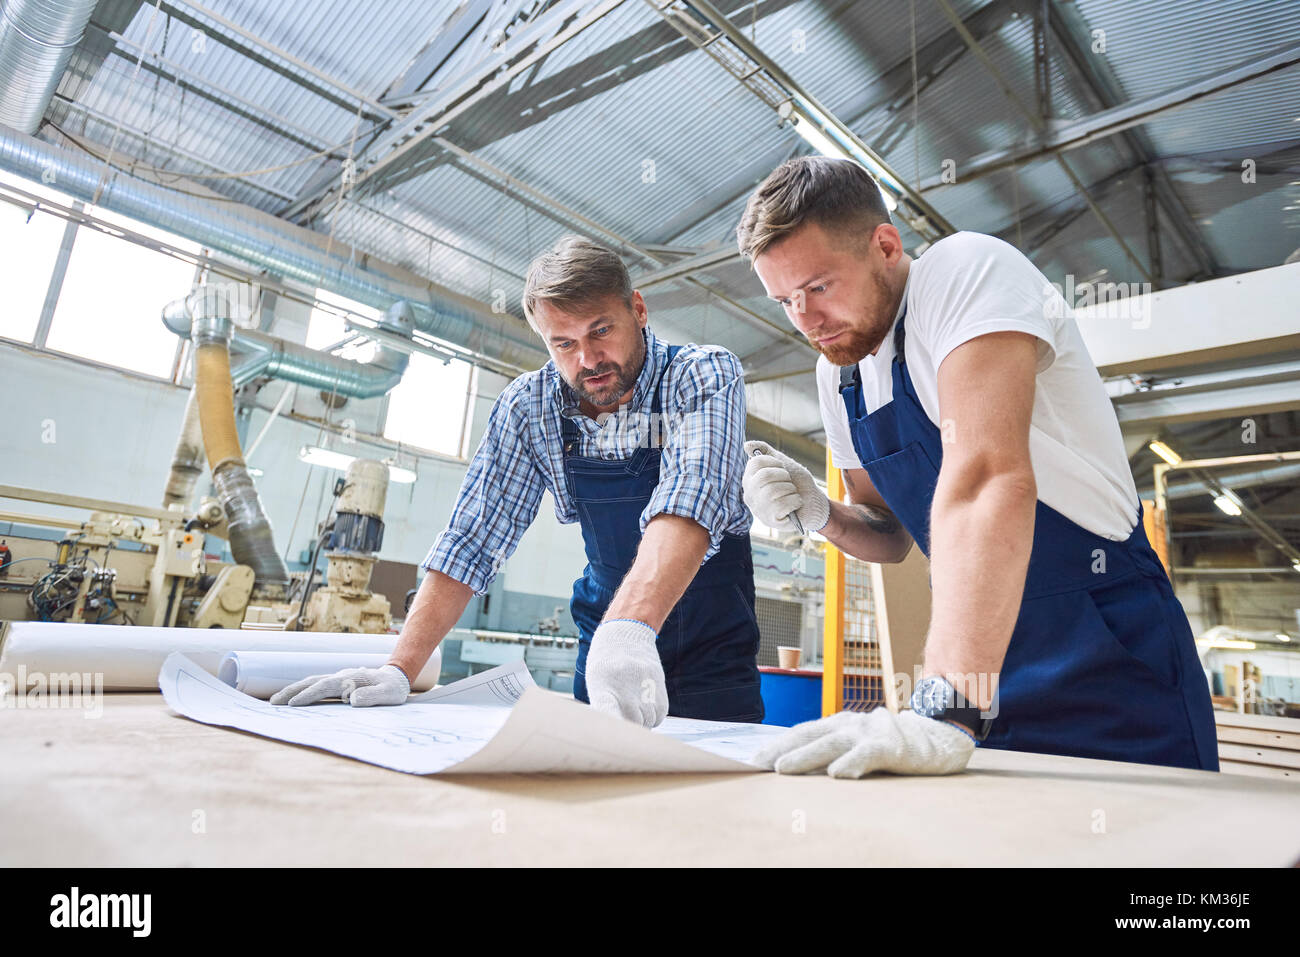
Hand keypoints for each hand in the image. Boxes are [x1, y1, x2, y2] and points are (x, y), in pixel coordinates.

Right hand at [269, 664, 409, 706]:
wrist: (396, 677)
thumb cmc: (393, 689)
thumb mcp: (389, 694)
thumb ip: (373, 696)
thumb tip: (352, 700)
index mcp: (351, 678)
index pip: (325, 686)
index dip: (309, 695)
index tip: (293, 704)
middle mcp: (342, 676)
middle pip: (312, 682)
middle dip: (292, 691)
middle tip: (273, 702)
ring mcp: (339, 678)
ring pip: (312, 682)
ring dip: (294, 690)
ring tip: (276, 701)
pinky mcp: (338, 683)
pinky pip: (317, 686)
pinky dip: (303, 690)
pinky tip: (293, 698)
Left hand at [586, 619, 667, 727]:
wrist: (626, 635)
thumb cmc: (606, 665)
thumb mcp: (597, 685)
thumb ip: (606, 711)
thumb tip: (617, 734)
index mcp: (603, 688)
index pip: (608, 712)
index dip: (612, 727)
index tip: (613, 740)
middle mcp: (625, 688)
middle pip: (632, 726)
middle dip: (628, 727)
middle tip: (622, 716)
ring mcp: (644, 687)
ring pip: (647, 723)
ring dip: (642, 721)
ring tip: (633, 703)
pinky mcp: (660, 687)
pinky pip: (659, 716)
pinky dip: (652, 715)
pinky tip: (644, 702)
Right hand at [742, 440, 829, 532]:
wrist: (813, 504)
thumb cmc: (797, 484)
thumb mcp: (782, 463)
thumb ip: (765, 452)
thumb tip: (747, 445)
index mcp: (750, 479)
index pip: (756, 463)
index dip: (775, 463)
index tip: (783, 470)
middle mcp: (750, 494)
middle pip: (764, 476)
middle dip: (784, 477)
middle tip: (790, 483)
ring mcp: (758, 508)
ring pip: (773, 491)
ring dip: (791, 490)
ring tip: (792, 495)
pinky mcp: (769, 520)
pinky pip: (781, 505)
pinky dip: (795, 502)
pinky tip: (795, 505)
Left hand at [753, 708, 974, 777]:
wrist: (938, 737)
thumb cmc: (893, 745)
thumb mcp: (858, 744)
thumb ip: (832, 752)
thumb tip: (796, 769)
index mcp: (839, 724)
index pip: (801, 732)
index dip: (776, 743)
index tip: (753, 758)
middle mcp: (849, 724)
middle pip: (809, 735)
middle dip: (780, 749)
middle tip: (758, 764)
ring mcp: (869, 732)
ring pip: (831, 743)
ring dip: (806, 757)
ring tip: (784, 769)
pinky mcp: (891, 745)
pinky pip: (868, 754)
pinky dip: (852, 763)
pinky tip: (839, 775)